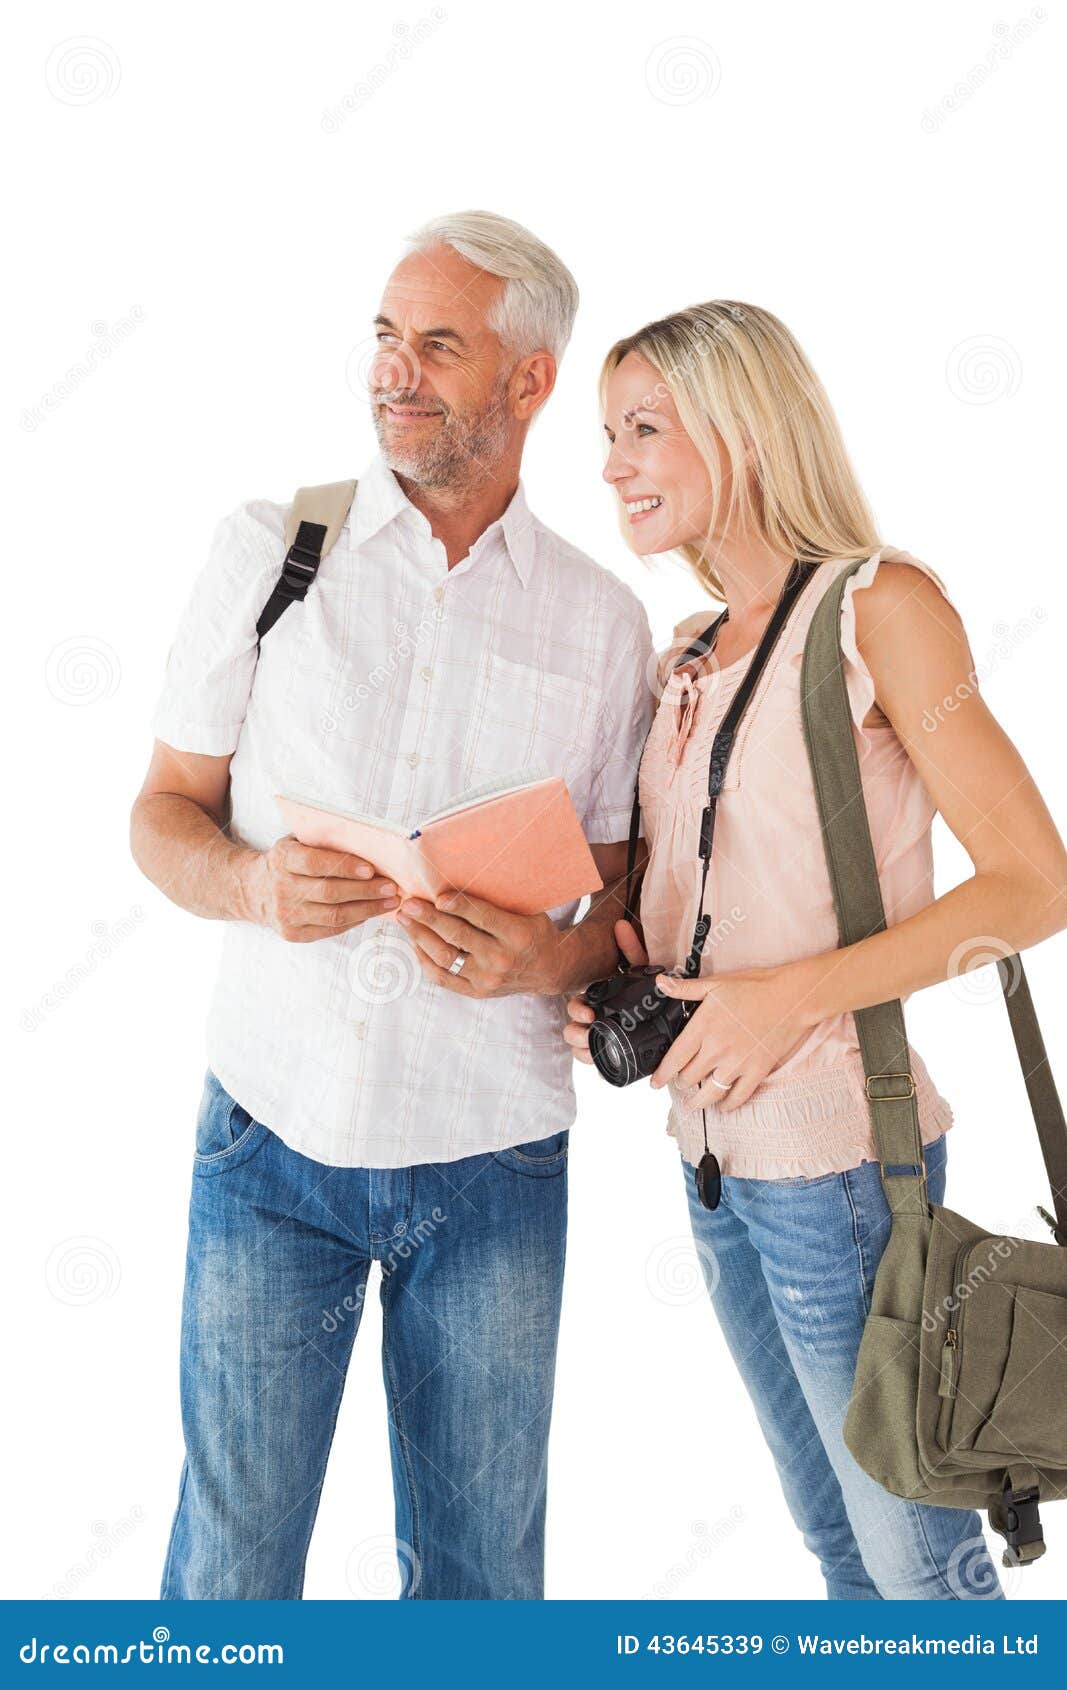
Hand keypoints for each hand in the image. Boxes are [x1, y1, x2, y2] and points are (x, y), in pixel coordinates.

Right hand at [242, 836, 399, 941]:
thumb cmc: (286, 861)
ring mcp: (286, 914)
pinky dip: (354, 921)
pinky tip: (370, 912)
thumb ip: (322, 841)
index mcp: (283, 859)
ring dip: (367, 909)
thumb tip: (367, 842)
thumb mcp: (296, 842)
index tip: (371, 868)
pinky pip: (330, 929)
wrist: (252, 890)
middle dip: (366, 890)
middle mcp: (282, 888)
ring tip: (390, 902)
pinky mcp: (292, 933)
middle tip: (391, 887)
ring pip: (334, 915)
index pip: (316, 863)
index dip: (345, 866)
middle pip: (330, 892)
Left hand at [395, 889, 562, 996]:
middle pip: (458, 936)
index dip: (458, 906)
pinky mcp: (476, 992)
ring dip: (420, 936)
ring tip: (405, 919)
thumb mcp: (527, 912)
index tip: (437, 896)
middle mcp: (501, 959)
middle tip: (409, 904)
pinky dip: (424, 959)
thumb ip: (496, 902)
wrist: (548, 970)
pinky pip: (442, 978)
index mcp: (518, 934)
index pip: (483, 918)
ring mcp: (487, 979)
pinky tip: (415, 942)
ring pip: (444, 958)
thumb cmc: (533, 932)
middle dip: (428, 918)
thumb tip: (456, 882)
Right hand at [564, 919, 646, 1063]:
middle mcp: (595, 1017)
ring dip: (580, 1049)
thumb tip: (622, 925)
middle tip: (589, 1034)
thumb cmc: (651, 991)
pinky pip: (593, 1058)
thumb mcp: (641, 970)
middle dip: (575, 1033)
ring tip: (591, 1051)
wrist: (672, 1014)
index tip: (589, 1014)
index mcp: (599, 999)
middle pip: (572, 1028)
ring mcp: (601, 1035)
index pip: (576, 1004)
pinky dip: (590, 1060)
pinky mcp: (610, 1051)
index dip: (576, 1010)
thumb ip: (632, 948)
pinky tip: (597, 1059)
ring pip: (578, 1045)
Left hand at [649, 964, 812, 1109]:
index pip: (675, 1059)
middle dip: (682, 1082)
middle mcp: (717, 1050)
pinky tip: (723, 1106)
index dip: (662, 1074)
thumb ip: (686, 989)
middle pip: (689, 1078)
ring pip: (710, 1093)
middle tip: (681, 1083)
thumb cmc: (755, 987)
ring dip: (699, 1101)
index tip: (655, 1083)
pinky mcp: (757, 1072)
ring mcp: (737, 1064)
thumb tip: (661, 984)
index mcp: (703, 1028)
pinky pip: (739, 1097)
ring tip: (694, 1104)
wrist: (792, 997)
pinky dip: (728, 1105)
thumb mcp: (717, 983)